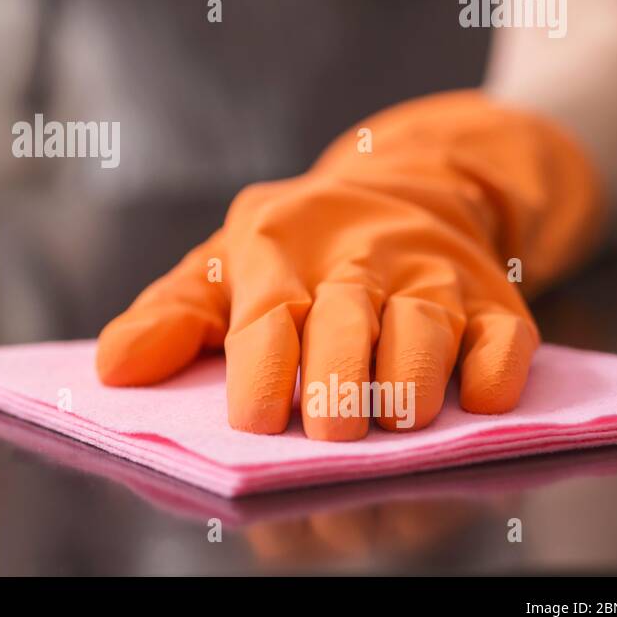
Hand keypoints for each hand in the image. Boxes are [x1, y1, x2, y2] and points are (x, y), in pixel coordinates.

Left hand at [96, 92, 602, 438]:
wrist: (410, 180)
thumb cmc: (300, 246)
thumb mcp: (226, 263)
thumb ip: (171, 318)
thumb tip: (112, 371)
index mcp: (279, 250)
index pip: (267, 316)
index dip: (261, 371)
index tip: (253, 421)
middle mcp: (358, 259)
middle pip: (347, 327)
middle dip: (338, 384)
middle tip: (327, 436)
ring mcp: (431, 277)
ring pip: (426, 331)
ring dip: (414, 381)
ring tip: (396, 422)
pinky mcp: (494, 299)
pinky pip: (504, 337)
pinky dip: (496, 370)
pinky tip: (481, 397)